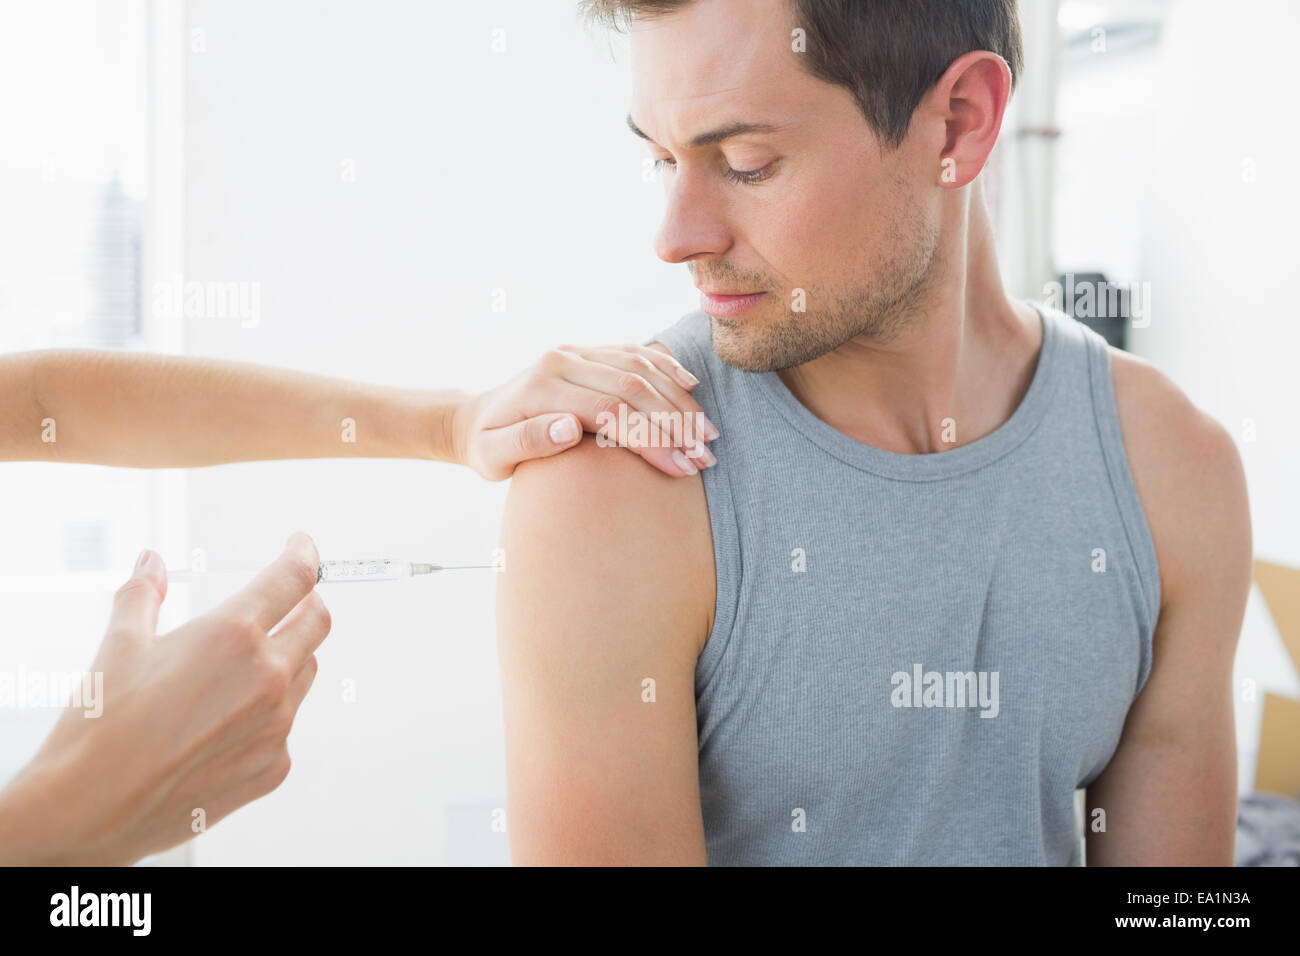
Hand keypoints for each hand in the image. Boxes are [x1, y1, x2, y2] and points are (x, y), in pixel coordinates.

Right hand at [0, 533, 330, 865]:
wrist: (88, 810)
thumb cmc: (100, 729)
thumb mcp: (119, 645)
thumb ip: (144, 595)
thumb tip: (152, 564)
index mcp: (233, 635)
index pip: (293, 579)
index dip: (304, 555)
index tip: (304, 548)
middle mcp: (267, 677)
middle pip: (317, 623)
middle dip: (307, 604)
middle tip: (291, 601)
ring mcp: (277, 725)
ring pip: (305, 674)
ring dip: (288, 660)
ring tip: (242, 669)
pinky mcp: (275, 765)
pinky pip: (286, 727)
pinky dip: (267, 715)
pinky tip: (225, 724)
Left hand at [451, 344, 719, 480]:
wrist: (475, 418)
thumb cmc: (487, 447)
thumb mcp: (492, 456)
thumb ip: (527, 442)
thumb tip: (570, 427)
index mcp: (543, 385)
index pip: (610, 410)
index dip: (652, 439)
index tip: (682, 468)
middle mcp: (562, 360)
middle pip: (633, 387)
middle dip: (675, 424)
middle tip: (705, 459)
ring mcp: (577, 351)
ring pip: (640, 366)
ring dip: (678, 400)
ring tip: (707, 434)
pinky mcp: (588, 352)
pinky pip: (634, 352)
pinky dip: (665, 367)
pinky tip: (690, 387)